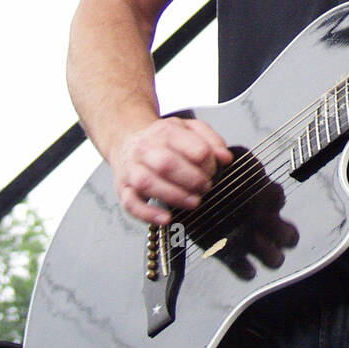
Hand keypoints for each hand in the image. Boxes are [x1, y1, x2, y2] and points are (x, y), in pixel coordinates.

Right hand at [111, 116, 232, 225]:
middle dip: (193, 180)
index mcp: (166, 131)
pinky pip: (130, 203)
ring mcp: (132, 168)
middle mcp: (145, 148)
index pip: (194, 148)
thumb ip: (211, 140)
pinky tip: (166, 218)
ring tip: (193, 201)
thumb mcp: (189, 129)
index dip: (209, 163)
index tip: (213, 170)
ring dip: (175, 196)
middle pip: (168, 163)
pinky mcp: (123, 188)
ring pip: (147, 182)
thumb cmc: (162, 140)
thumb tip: (225, 158)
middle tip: (204, 187)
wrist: (126, 141)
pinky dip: (148, 214)